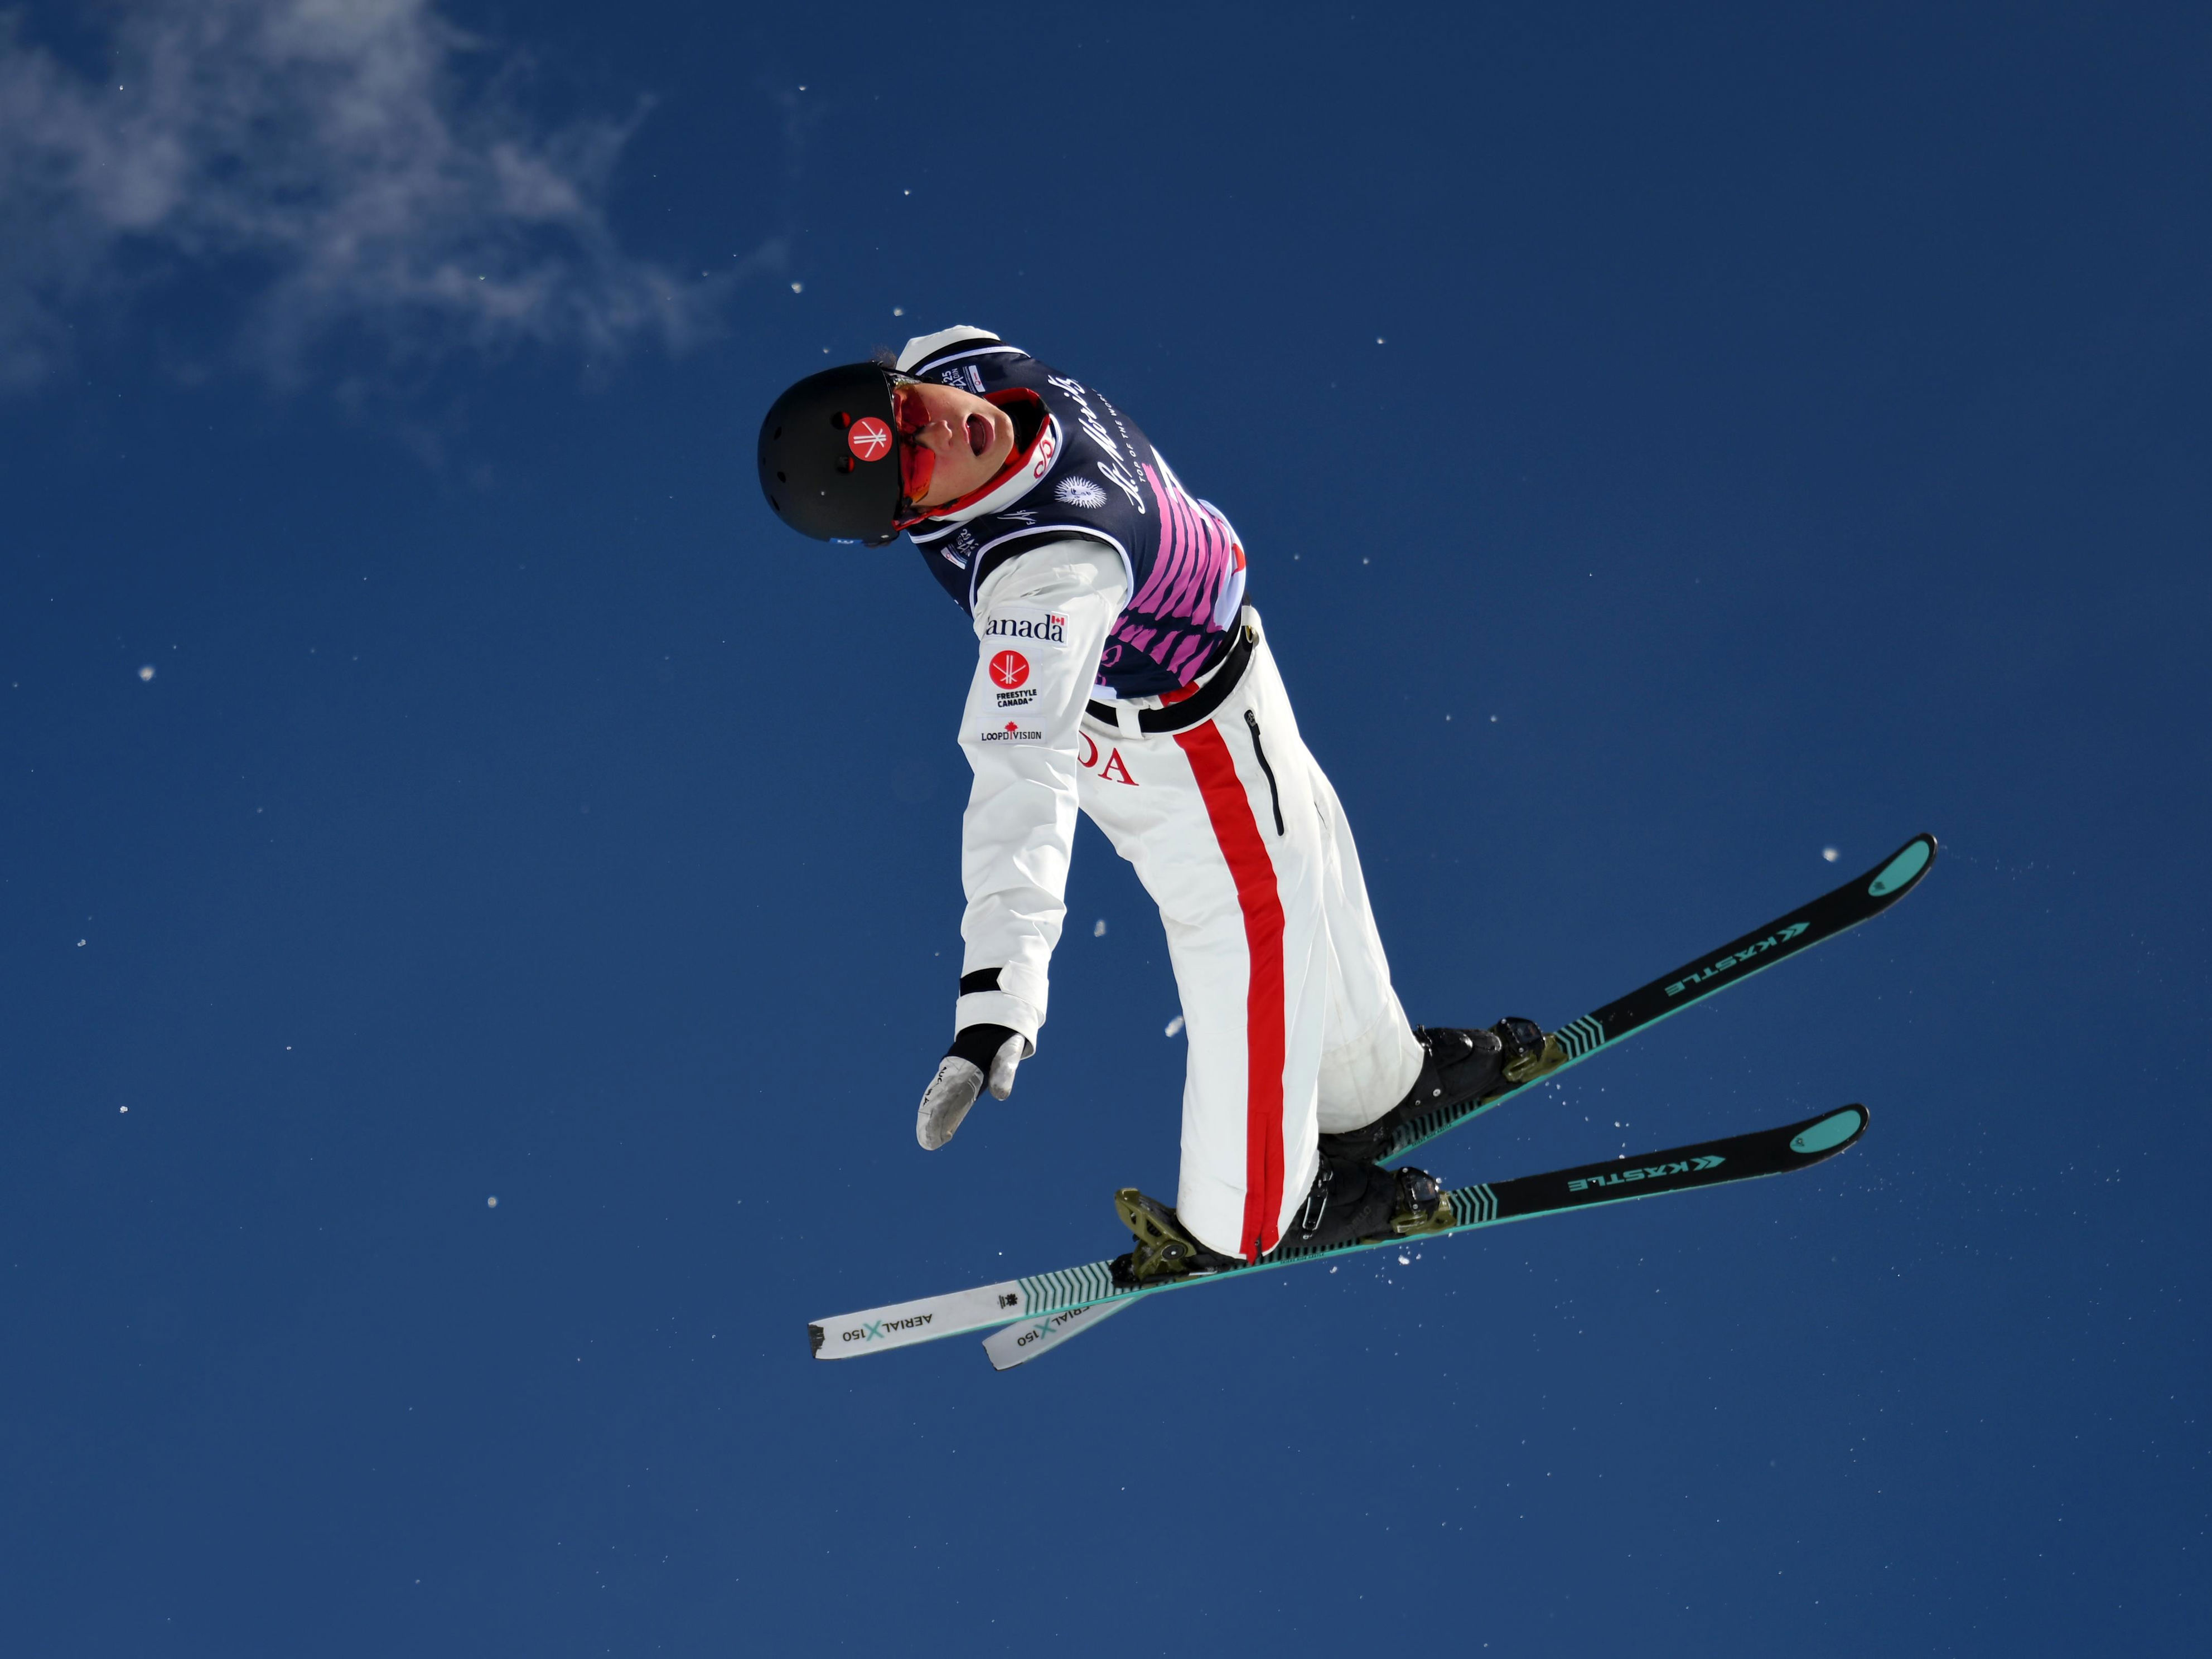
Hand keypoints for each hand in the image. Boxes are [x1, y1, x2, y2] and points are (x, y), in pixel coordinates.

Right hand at [916, 1023, 1025, 1149]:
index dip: (942, 1112)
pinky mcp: (957, 1077)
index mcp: (965, 1065)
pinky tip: (938, 1128)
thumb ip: (1004, 1070)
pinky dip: (938, 1110)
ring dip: (933, 1117)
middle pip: (940, 1096)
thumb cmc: (1003, 1039)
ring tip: (927, 1141)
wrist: (994, 1023)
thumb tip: (1001, 1096)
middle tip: (927, 1142)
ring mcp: (953, 1073)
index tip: (937, 1132)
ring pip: (939, 1096)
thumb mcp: (1008, 1051)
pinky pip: (944, 1094)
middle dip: (933, 1119)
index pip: (950, 1092)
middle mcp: (954, 1070)